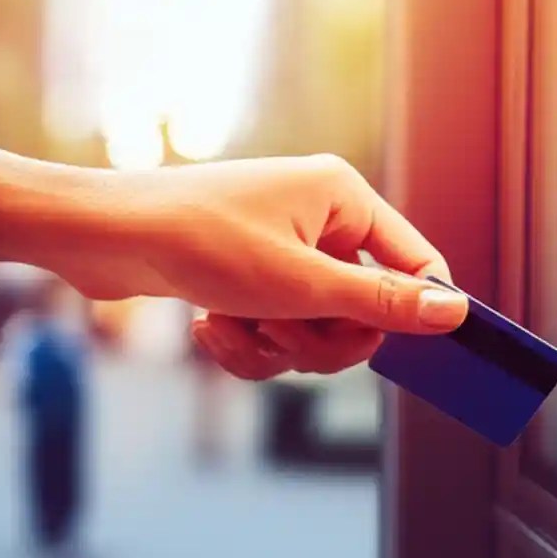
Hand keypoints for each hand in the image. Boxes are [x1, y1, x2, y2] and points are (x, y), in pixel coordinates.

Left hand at [78, 155, 468, 378]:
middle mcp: (316, 216)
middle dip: (319, 340)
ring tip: (230, 324)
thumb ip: (380, 303)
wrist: (104, 237)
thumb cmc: (200, 243)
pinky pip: (272, 330)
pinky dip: (245, 342)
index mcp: (342, 197)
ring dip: (274, 345)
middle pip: (361, 310)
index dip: (415, 312)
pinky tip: (206, 329)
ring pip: (312, 330)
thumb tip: (452, 311)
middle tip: (283, 334)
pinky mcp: (244, 276)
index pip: (413, 261)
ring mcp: (278, 248)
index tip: (424, 360)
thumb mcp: (300, 285)